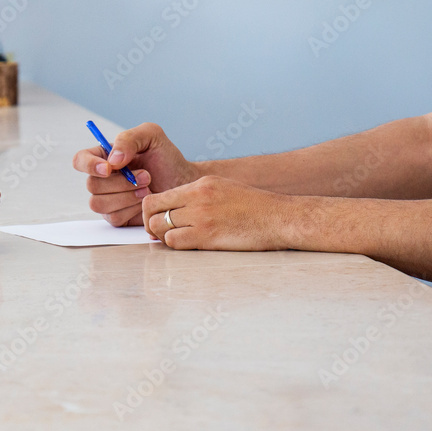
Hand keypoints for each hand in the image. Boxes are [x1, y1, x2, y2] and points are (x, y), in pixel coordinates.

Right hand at [72, 123, 199, 225]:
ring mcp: (107, 199)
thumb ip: (129, 139)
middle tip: (146, 177)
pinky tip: (145, 202)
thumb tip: (112, 160)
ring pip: (99, 203)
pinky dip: (131, 210)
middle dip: (121, 183)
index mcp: (104, 156)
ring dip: (126, 196)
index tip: (109, 168)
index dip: (89, 165)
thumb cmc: (167, 159)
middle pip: (92, 185)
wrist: (183, 183)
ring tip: (147, 189)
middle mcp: (102, 178)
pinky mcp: (116, 216)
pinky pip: (113, 217)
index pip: (80, 160)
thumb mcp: (152, 136)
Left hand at [141, 175, 289, 250]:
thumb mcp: (224, 189)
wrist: (279, 218)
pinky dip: (175, 246)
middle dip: (152, 225)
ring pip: (160, 227)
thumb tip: (176, 209)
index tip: (157, 221)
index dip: (151, 212)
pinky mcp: (207, 235)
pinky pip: (174, 241)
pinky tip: (188, 245)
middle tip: (160, 234)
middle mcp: (197, 197)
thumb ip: (198, 196)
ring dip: (163, 237)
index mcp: (200, 184)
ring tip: (178, 240)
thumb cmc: (255, 208)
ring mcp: (201, 216)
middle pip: (153, 211)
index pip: (157, 196)